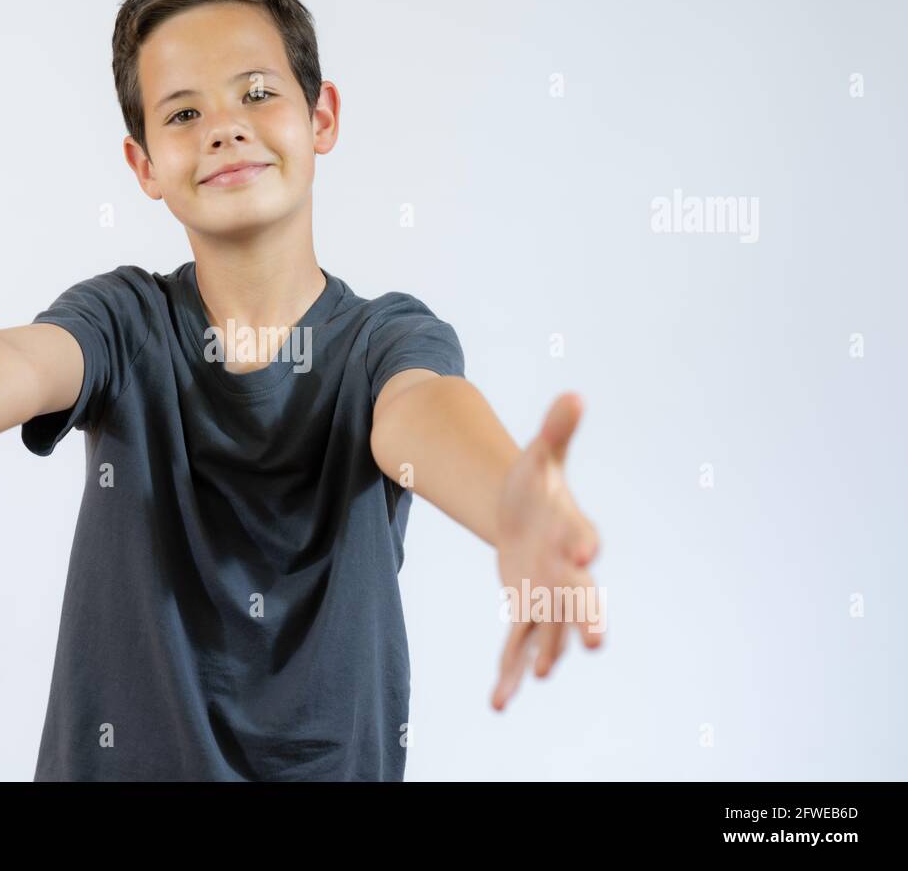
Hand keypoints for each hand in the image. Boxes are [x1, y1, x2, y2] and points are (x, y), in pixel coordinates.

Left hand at [490, 392, 602, 710]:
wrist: (527, 513)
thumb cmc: (538, 484)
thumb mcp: (541, 456)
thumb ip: (557, 431)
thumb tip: (573, 393)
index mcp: (571, 531)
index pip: (582, 538)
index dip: (583, 545)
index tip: (585, 554)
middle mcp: (566, 571)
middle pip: (580, 597)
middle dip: (586, 618)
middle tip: (595, 641)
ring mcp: (547, 596)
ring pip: (551, 631)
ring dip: (547, 654)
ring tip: (541, 676)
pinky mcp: (525, 610)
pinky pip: (517, 645)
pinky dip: (508, 672)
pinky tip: (498, 702)